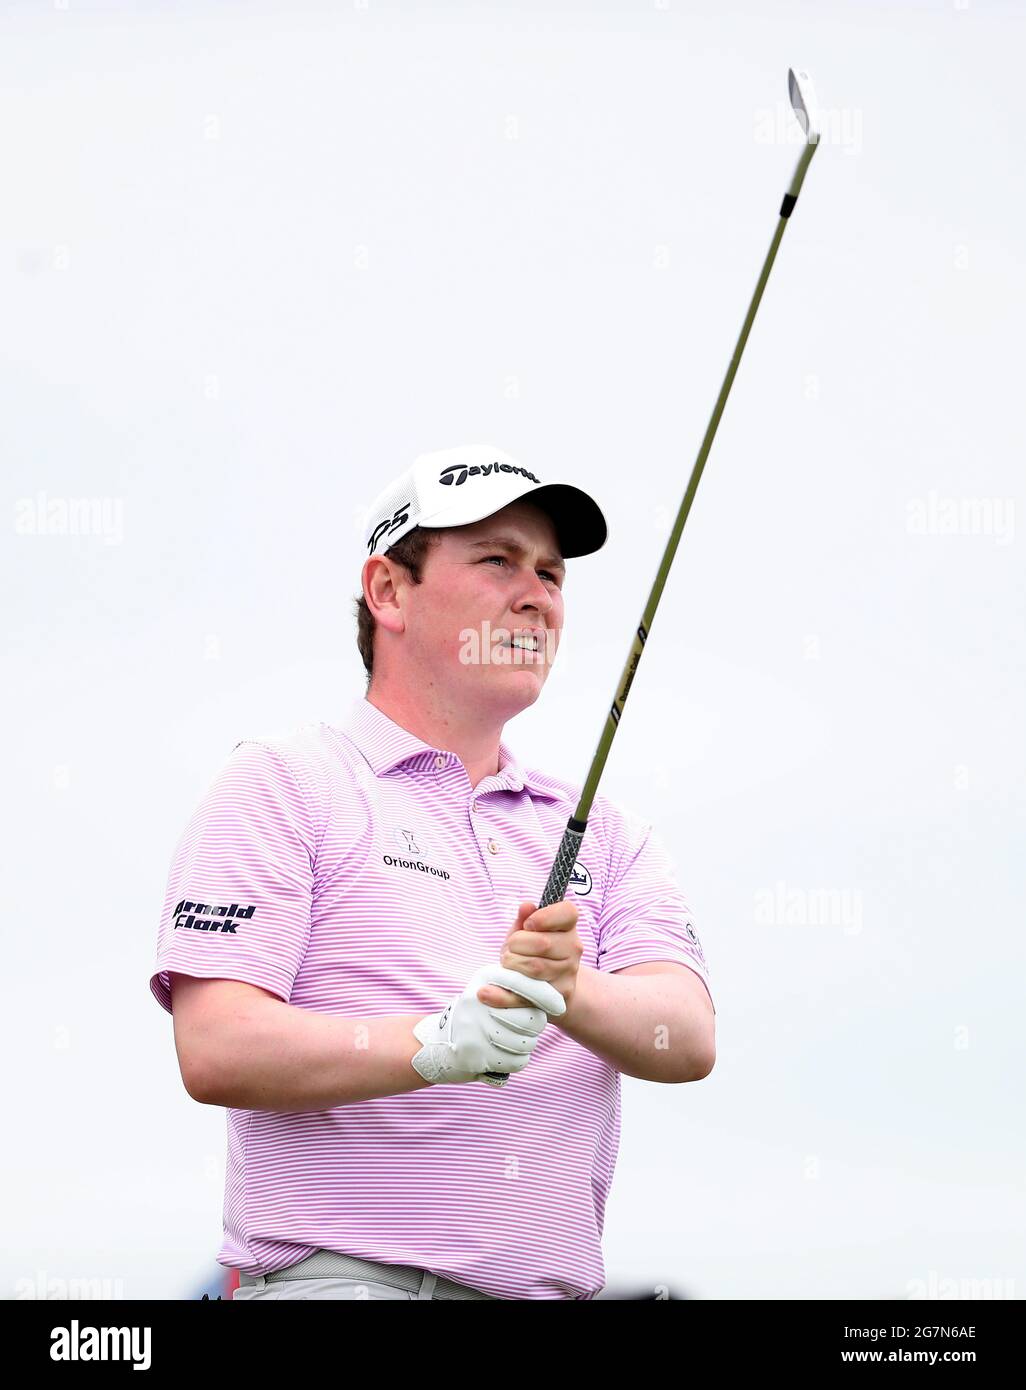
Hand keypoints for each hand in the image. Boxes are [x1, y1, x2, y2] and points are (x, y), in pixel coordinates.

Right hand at [411, 964, 555, 1087]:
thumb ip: (517, 988)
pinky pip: (517, 1060)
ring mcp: (476, 1026)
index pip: (526, 984)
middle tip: (527, 1027)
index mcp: (485, 978)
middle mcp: (479, 999)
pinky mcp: (476, 1053)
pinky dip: (517, 1061)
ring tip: (513, 1041)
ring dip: (526, 1045)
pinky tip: (507, 1055)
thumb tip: (557, 1001)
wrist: (437, 1044)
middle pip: (532, 1017)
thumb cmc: (476, 1015)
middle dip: (535, 1026)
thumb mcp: (489, 989)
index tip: (560, 1007)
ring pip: (528, 1042)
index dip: (548, 996)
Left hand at [476, 900, 582, 1013]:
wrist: (548, 986)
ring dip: (511, 966)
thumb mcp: (525, 931)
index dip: (545, 917)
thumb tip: (526, 906)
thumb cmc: (532, 950)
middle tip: (511, 948)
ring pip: (535, 968)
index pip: (568, 912)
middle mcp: (574, 948)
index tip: (528, 924)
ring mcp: (568, 974)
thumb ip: (524, 918)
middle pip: (543, 943)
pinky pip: (526, 996)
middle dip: (517, 944)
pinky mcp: (557, 998)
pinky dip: (501, 996)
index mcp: (568, 925)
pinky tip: (485, 993)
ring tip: (508, 965)